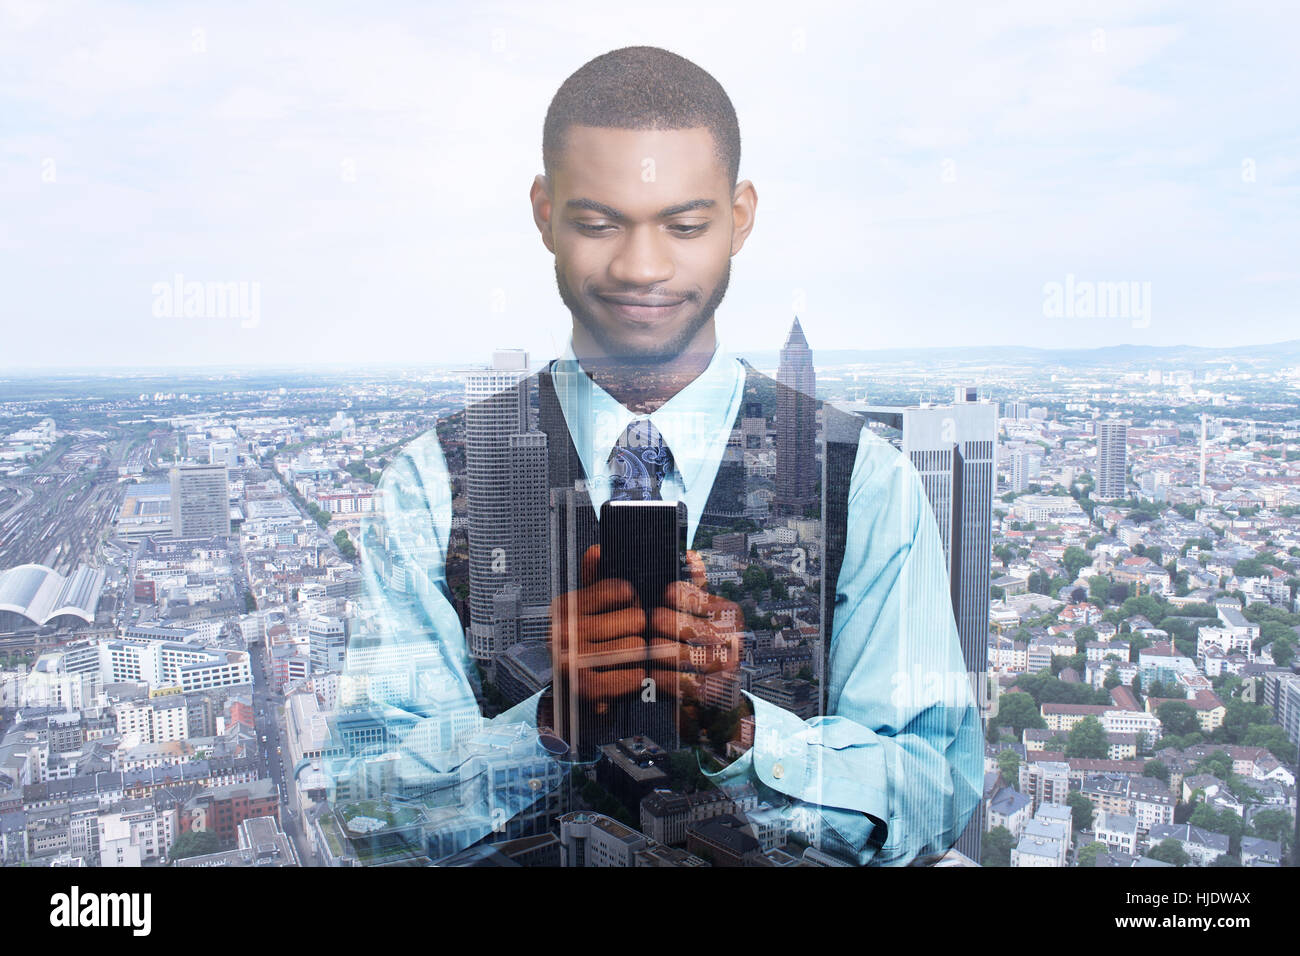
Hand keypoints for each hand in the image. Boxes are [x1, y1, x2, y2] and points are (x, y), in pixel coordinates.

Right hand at [546, 544, 646, 721]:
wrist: (569, 695)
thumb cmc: (586, 644)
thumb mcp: (587, 608)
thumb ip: (595, 577)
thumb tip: (598, 550)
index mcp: (566, 606)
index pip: (624, 589)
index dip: (633, 601)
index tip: (625, 610)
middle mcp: (564, 630)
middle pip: (636, 619)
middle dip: (640, 630)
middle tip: (628, 639)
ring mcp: (572, 659)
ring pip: (638, 647)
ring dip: (641, 656)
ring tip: (627, 659)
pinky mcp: (586, 688)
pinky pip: (634, 675)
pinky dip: (637, 678)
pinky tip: (627, 676)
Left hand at [646, 550, 742, 695]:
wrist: (712, 703)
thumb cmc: (694, 648)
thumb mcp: (694, 614)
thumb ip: (689, 584)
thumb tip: (689, 554)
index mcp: (727, 612)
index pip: (681, 592)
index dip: (663, 600)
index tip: (662, 605)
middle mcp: (731, 637)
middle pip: (670, 622)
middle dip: (653, 628)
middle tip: (651, 632)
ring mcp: (723, 667)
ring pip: (667, 651)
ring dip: (652, 653)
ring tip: (649, 652)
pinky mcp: (711, 693)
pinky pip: (670, 680)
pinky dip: (656, 678)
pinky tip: (653, 674)